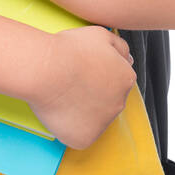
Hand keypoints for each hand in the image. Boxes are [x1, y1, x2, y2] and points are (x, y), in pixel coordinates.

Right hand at [26, 26, 136, 149]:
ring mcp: (103, 124)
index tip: (80, 73)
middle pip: (106, 103)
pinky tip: (58, 112)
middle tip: (69, 85)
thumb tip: (128, 58)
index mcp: (126, 79)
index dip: (95, 78)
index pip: (115, 83)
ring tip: (62, 97)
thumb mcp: (101, 35)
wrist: (46, 69)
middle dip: (90, 96)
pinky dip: (69, 128)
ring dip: (81, 113)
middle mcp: (119, 104)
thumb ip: (120, 47)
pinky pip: (78, 136)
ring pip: (92, 120)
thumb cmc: (69, 50)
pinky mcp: (84, 139)